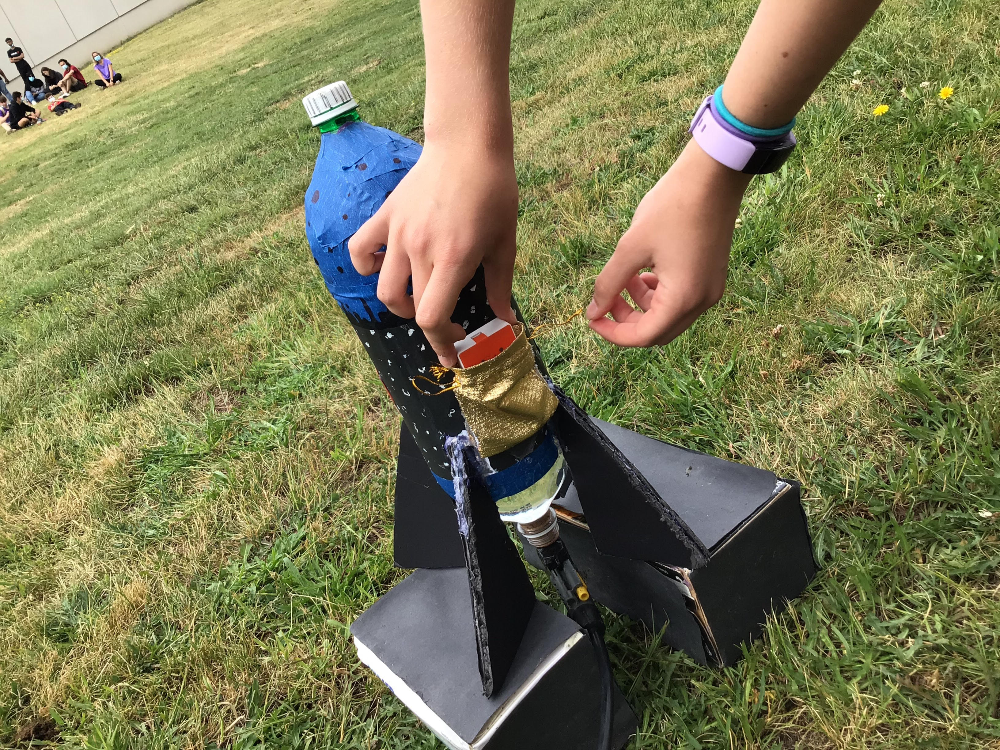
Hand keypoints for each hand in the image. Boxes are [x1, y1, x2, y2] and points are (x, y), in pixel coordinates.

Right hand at [348, 140, 517, 365]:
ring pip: (384, 288)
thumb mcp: (505, 242)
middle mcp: (420, 250)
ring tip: (419, 300)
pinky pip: (361, 250)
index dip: (442, 341)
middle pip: (412, 309)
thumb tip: (504, 320)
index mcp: (453, 259)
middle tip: (449, 328)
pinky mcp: (386, 217)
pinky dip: (367, 266)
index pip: (432, 318)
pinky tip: (384, 267)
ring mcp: (398, 233)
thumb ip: (501, 285)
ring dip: (401, 305)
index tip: (456, 349)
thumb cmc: (494, 191)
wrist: (467, 145)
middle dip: (432, 328)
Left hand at [586, 139, 751, 346]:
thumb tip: (593, 312)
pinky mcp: (711, 276)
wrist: (714, 175)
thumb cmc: (672, 207)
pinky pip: (681, 300)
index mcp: (683, 298)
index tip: (591, 318)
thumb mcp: (631, 247)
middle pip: (657, 331)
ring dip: (641, 306)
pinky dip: (658, 294)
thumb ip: (609, 283)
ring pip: (668, 316)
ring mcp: (710, 290)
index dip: (612, 333)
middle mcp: (701, 302)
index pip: (643, 337)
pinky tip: (645, 271)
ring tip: (625, 277)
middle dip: (627, 321)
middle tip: (606, 298)